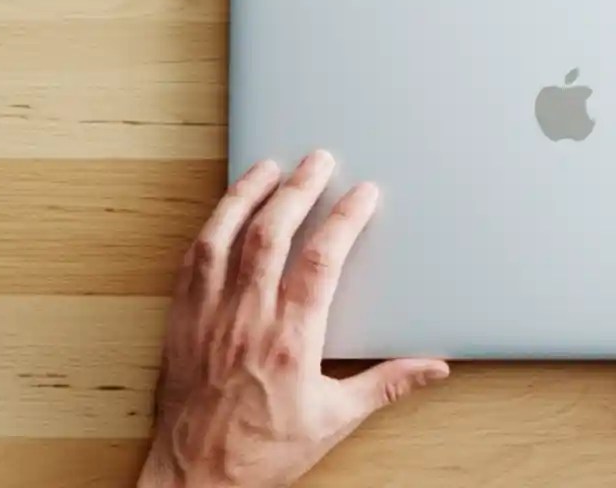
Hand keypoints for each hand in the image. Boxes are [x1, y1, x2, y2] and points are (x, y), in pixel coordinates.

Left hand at [139, 150, 448, 487]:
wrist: (196, 480)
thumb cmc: (260, 453)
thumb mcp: (335, 421)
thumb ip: (386, 385)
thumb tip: (433, 368)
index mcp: (291, 340)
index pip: (321, 260)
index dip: (345, 219)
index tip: (362, 194)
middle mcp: (247, 319)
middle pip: (272, 234)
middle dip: (298, 189)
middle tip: (317, 159)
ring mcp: (208, 316)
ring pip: (225, 238)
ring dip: (247, 195)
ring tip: (268, 167)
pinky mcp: (181, 322)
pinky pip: (192, 262)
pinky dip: (210, 228)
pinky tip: (223, 211)